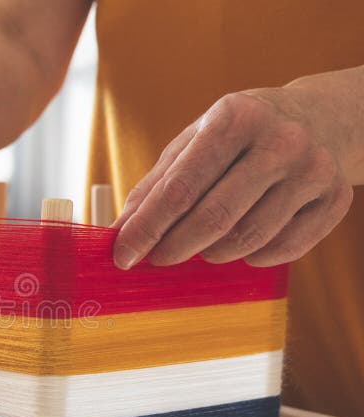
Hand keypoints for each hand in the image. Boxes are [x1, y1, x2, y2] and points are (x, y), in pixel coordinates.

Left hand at [112, 88, 353, 268]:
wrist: (319, 117)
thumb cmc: (239, 135)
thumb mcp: (193, 142)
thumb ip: (155, 186)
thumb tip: (121, 232)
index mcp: (235, 118)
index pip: (179, 189)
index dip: (147, 229)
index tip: (122, 256)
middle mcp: (279, 141)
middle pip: (214, 218)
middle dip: (175, 248)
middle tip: (157, 259)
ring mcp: (313, 170)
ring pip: (248, 239)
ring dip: (212, 254)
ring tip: (201, 246)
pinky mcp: (335, 198)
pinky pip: (284, 250)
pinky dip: (253, 257)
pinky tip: (242, 244)